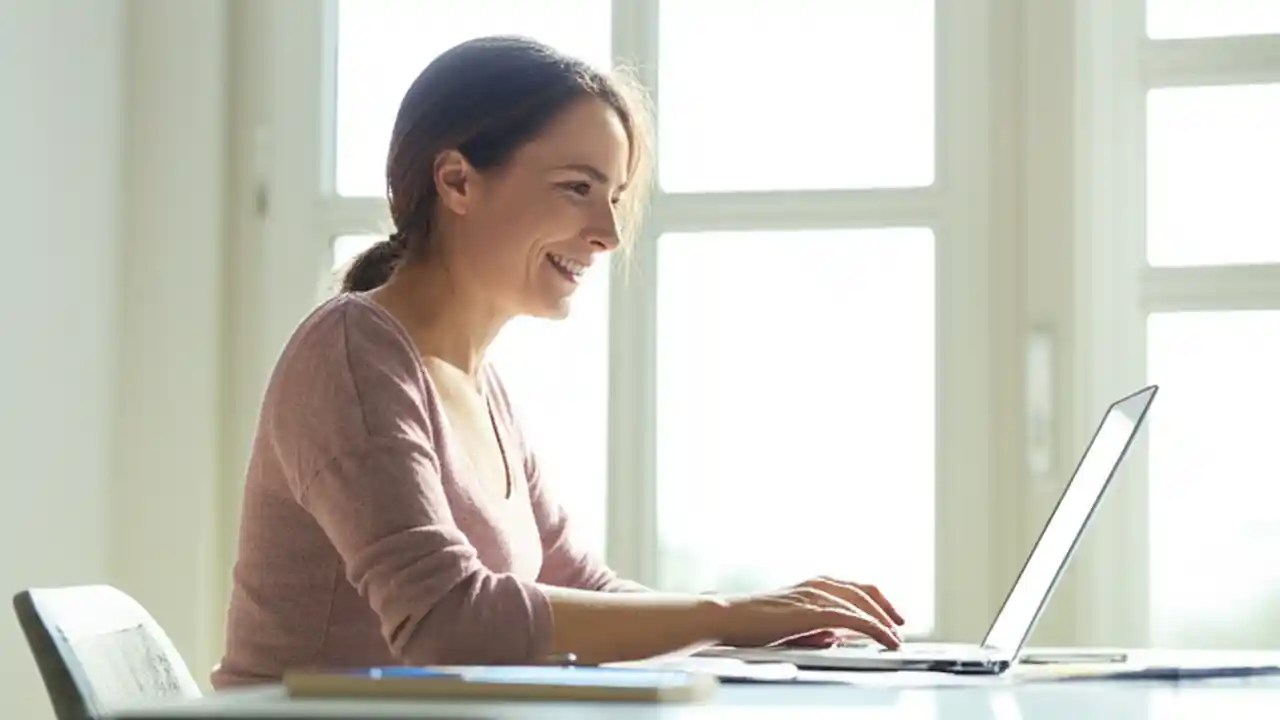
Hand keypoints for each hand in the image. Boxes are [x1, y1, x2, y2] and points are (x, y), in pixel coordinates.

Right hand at [712, 576, 904, 649]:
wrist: (729, 619)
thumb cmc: (753, 624)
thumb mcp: (791, 625)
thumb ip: (815, 628)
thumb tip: (836, 637)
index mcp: (812, 584)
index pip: (854, 587)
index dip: (877, 601)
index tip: (891, 615)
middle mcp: (818, 584)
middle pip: (864, 592)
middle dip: (886, 609)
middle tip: (900, 628)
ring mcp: (816, 595)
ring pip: (863, 605)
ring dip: (883, 622)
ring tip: (895, 639)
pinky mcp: (814, 611)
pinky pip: (854, 619)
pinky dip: (875, 629)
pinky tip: (885, 639)